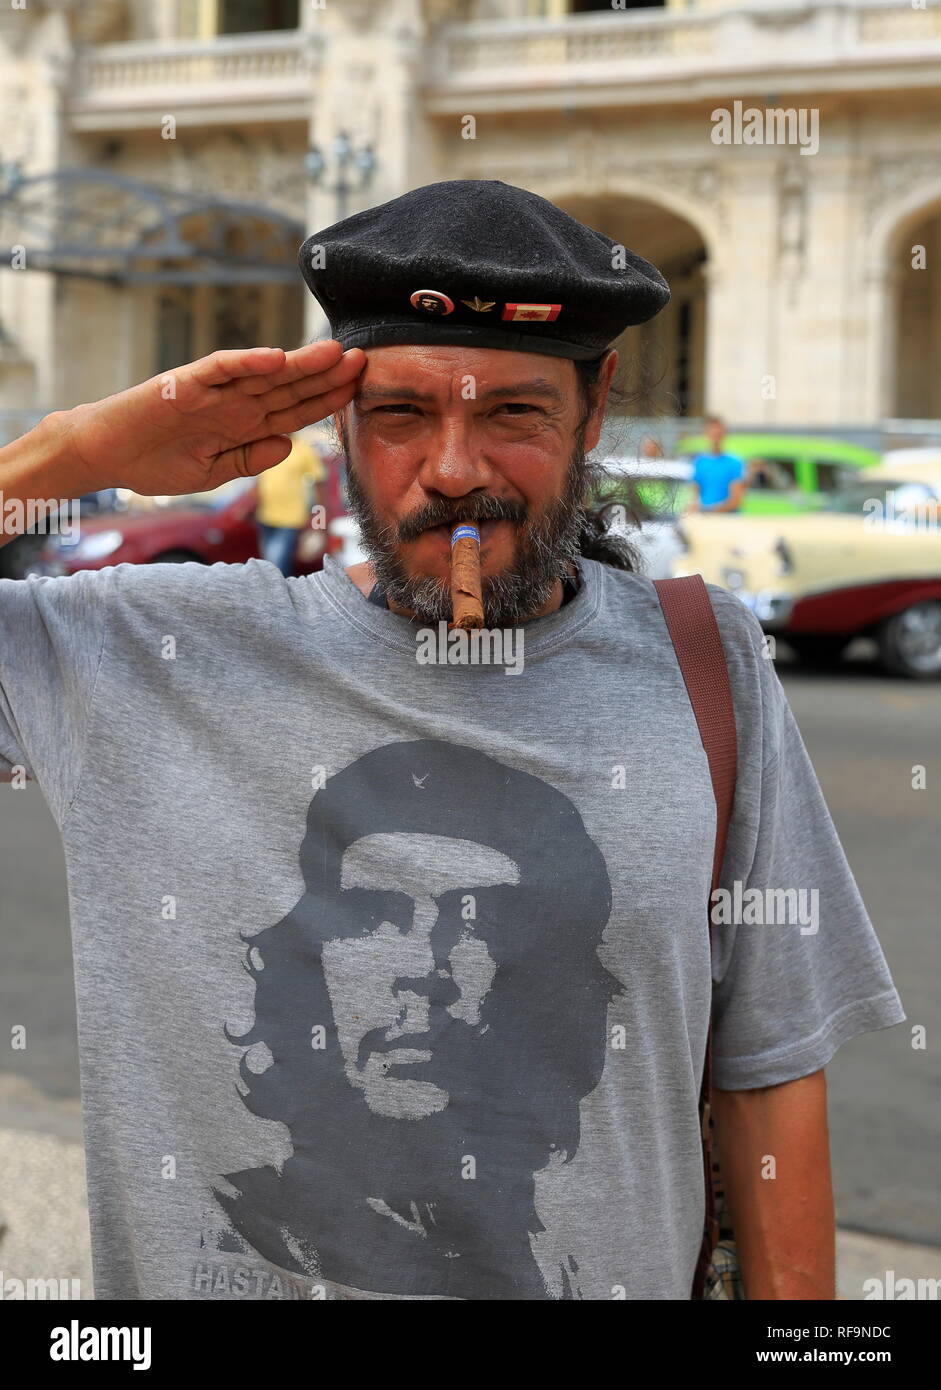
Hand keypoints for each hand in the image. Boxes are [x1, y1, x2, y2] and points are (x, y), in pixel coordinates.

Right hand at [55, 341, 364, 496]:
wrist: (107, 455)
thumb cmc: (156, 462)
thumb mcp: (212, 473)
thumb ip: (250, 459)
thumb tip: (290, 446)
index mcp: (245, 425)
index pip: (296, 410)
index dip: (328, 400)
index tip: (362, 389)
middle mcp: (235, 403)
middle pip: (289, 387)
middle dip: (326, 375)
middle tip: (364, 359)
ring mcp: (213, 391)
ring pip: (263, 374)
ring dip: (298, 363)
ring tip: (333, 352)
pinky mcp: (186, 384)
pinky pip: (221, 369)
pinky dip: (246, 362)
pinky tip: (274, 357)